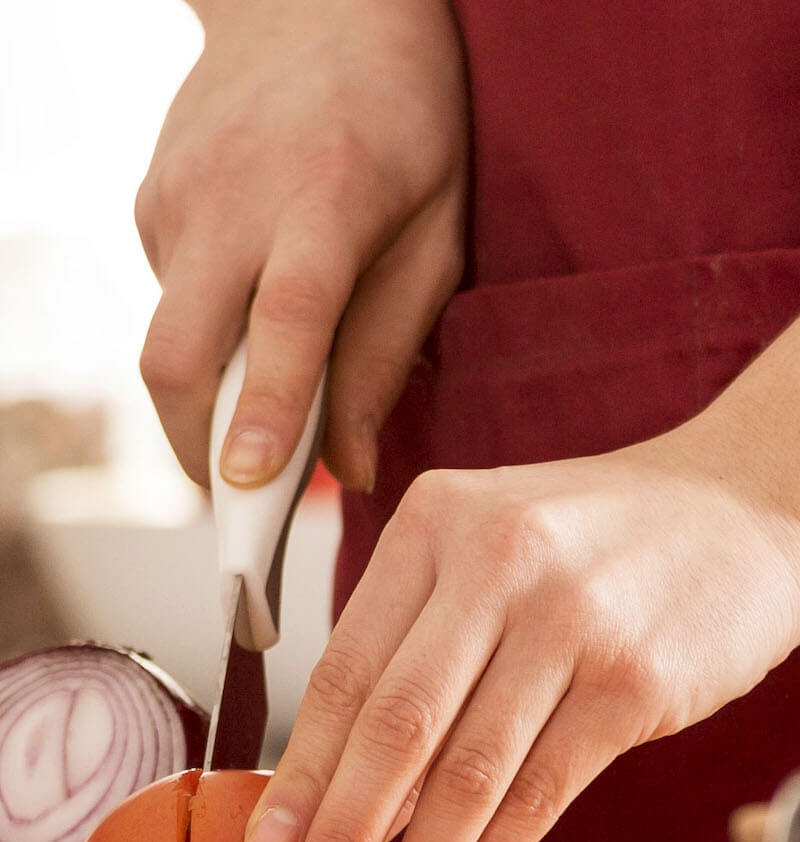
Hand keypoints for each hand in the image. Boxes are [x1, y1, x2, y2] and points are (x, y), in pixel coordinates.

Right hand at [135, 0, 466, 490]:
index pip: (286, 315)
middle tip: (238, 495)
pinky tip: (250, 299)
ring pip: (167, 338)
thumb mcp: (436, 232)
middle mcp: (233, 196)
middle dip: (196, 448)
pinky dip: (206, 334)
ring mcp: (176, 196)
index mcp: (326, 196)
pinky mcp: (148, 201)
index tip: (249, 481)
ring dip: (209, 392)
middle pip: (178, 353)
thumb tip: (351, 467)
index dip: (266, 404)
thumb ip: (389, 351)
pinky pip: (169, 301)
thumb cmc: (403, 120)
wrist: (313, 0)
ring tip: (264, 381)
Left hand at [243, 398, 799, 841]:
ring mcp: (572, 619)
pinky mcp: (634, 679)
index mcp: (437, 521)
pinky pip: (545, 784)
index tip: (267, 839)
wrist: (742, 506)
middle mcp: (497, 560)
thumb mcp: (492, 540)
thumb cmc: (600, 536)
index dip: (301, 767)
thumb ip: (420, 634)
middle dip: (340, 828)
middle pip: (395, 723)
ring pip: (470, 768)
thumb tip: (349, 774)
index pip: (347, 665)